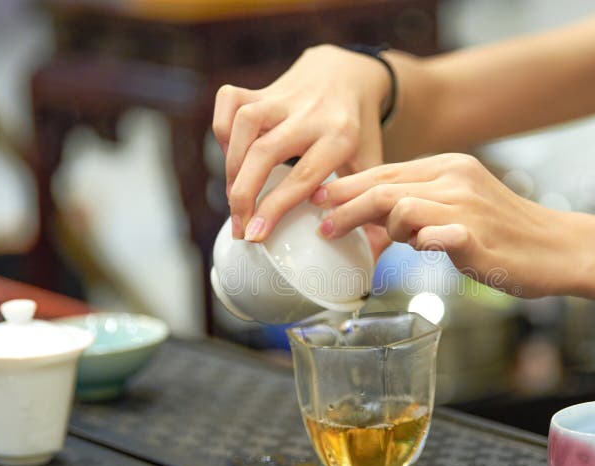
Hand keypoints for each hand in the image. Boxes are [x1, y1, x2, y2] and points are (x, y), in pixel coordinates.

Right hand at [212, 45, 390, 241]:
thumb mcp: (372, 164)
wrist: (349, 75)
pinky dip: (222, 130)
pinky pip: (229, 102)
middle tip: (240, 228)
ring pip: (245, 124)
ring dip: (230, 166)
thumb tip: (370, 260)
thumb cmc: (358, 131)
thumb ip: (368, 208)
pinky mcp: (262, 88)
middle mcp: (310, 113)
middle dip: (244, 194)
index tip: (255, 235)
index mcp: (341, 136)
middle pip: (266, 152)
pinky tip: (228, 157)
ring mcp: (283, 97)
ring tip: (234, 200)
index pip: (302, 175)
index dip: (274, 207)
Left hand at [311, 154, 567, 297]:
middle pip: (383, 187)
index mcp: (448, 167)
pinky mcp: (477, 237)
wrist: (559, 248)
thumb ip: (419, 206)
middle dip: (346, 208)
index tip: (319, 200)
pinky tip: (421, 248)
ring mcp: (466, 207)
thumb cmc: (504, 232)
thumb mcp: (459, 205)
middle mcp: (454, 179)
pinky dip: (421, 241)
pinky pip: (436, 235)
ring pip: (401, 208)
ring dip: (387, 231)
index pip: (385, 172)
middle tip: (324, 228)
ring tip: (391, 247)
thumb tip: (376, 221)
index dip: (348, 186)